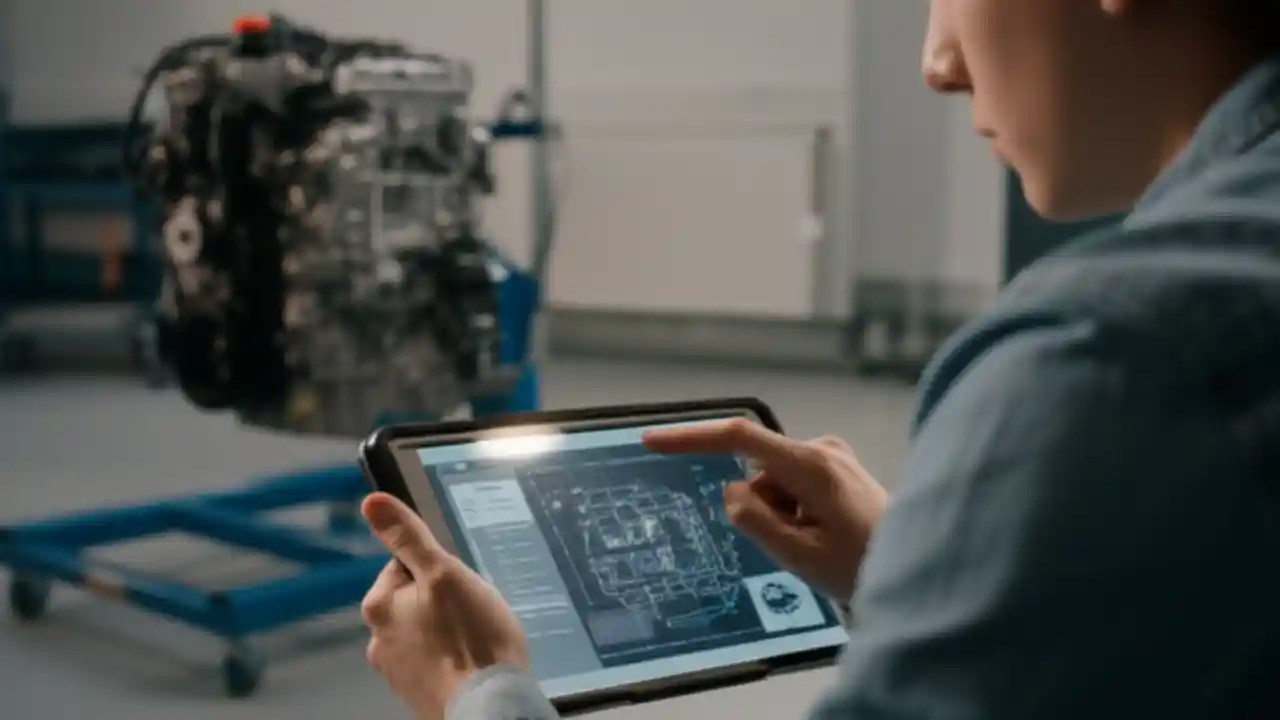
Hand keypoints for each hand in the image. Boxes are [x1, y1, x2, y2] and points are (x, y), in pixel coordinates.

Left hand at [360, 492, 530, 719]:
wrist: (489, 706)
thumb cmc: (471, 640)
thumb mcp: (443, 573)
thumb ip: (408, 537)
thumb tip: (372, 502)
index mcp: (379, 606)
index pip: (405, 565)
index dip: (438, 570)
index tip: (459, 586)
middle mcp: (379, 641)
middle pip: (415, 600)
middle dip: (443, 602)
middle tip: (473, 614)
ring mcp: (397, 672)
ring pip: (427, 632)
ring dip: (448, 632)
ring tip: (476, 640)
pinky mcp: (418, 694)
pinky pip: (436, 663)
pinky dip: (453, 660)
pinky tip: (473, 663)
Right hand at [644, 419, 887, 600]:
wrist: (917, 567)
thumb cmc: (862, 565)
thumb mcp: (798, 556)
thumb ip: (755, 521)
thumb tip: (731, 492)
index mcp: (812, 465)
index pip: (738, 439)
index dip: (691, 439)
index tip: (653, 441)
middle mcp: (822, 448)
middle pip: (756, 475)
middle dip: (762, 511)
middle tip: (798, 548)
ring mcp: (831, 454)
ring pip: (772, 485)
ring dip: (780, 515)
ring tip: (819, 544)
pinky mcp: (835, 464)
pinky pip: (791, 485)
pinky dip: (794, 511)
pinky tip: (826, 532)